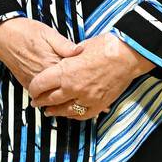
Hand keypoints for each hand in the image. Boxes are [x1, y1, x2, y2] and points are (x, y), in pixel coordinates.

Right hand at [0, 17, 79, 90]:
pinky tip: (57, 89)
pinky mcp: (26, 83)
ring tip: (72, 89)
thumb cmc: (25, 31)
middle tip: (84, 82)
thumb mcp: (48, 33)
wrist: (2, 35)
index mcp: (51, 62)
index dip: (82, 73)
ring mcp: (33, 81)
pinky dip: (49, 93)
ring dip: (62, 92)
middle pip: (63, 87)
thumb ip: (65, 45)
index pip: (72, 74)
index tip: (90, 72)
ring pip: (52, 94)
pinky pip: (41, 94)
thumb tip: (80, 50)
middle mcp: (42, 75)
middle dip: (74, 85)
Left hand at [27, 33, 152, 120]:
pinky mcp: (99, 104)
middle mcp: (73, 88)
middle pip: (49, 99)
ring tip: (48, 111)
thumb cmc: (105, 46)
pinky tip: (69, 113)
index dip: (33, 88)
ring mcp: (87, 98)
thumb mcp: (81, 46)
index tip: (32, 89)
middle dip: (40, 101)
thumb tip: (63, 59)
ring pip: (64, 110)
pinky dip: (73, 115)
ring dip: (54, 111)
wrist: (129, 55)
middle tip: (36, 102)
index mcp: (65, 72)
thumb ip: (68, 56)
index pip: (40, 84)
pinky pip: (82, 114)